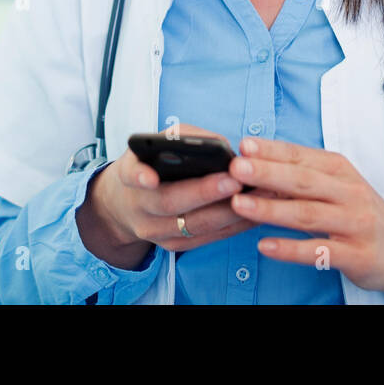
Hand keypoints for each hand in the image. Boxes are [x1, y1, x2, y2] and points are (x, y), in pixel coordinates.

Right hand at [76, 124, 269, 268]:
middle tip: (235, 181)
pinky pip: (209, 237)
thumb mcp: (154, 146)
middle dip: (205, 193)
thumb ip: (183, 139)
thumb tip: (222, 146)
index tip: (151, 177)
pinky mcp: (175, 245)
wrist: (125, 206)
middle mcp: (140, 207)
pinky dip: (235, 224)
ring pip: (196, 225)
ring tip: (258, 195)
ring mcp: (156, 231)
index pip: (131, 175)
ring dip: (231, 211)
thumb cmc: (149, 165)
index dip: (141, 176)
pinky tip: (256, 211)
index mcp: (130, 176)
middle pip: (170, 203)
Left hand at [226, 137, 383, 302]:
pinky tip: (265, 245)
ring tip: (239, 203)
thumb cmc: (361, 214)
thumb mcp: (339, 186)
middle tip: (236, 168)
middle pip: (303, 180)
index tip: (243, 145)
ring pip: (308, 214)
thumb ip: (303, 177)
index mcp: (341, 171)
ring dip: (271, 208)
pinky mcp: (357, 256)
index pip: (302, 156)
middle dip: (267, 172)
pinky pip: (319, 251)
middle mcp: (349, 193)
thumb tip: (255, 165)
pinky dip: (290, 249)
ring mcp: (354, 224)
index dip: (273, 151)